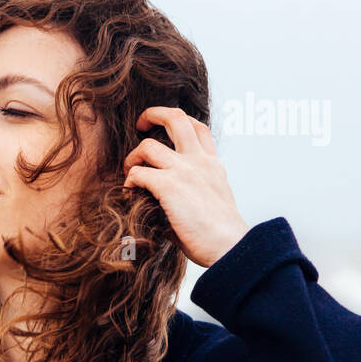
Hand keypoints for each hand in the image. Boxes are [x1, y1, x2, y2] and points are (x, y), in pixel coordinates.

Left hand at [122, 107, 249, 267]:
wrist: (230, 247)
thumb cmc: (219, 235)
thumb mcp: (212, 201)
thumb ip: (190, 190)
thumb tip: (159, 199)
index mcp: (212, 165)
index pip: (197, 127)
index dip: (176, 120)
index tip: (161, 128)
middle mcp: (200, 161)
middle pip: (175, 117)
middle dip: (152, 114)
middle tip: (140, 125)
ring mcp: (184, 171)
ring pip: (147, 146)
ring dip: (132, 158)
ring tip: (130, 172)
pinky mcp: (169, 186)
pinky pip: (138, 173)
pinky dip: (129, 181)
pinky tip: (131, 194)